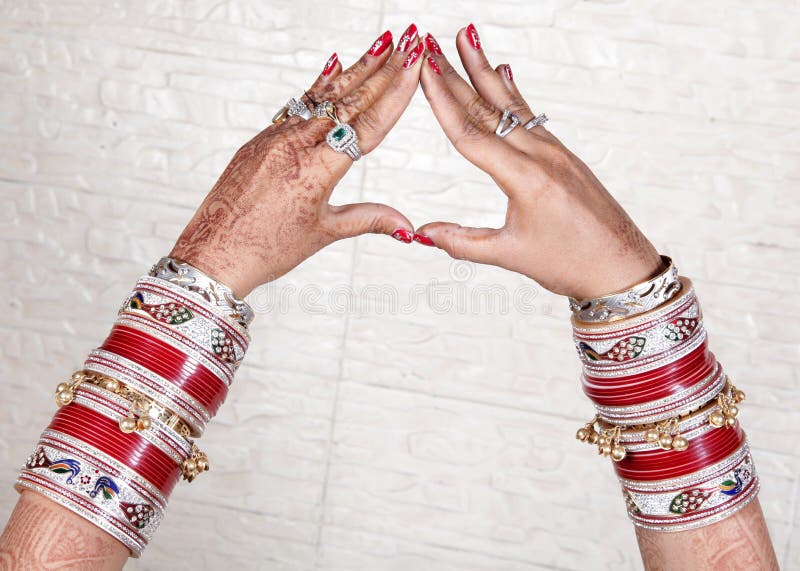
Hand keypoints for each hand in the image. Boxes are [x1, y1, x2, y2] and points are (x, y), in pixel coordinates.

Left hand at [171, 25, 426, 296]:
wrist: (215, 253)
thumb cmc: (265, 248)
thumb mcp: (323, 233)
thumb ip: (368, 219)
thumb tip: (406, 227)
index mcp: (314, 173)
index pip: (365, 126)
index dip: (394, 93)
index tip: (412, 64)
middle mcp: (293, 148)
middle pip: (347, 101)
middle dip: (382, 69)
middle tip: (407, 41)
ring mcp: (274, 139)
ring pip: (322, 98)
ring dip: (355, 70)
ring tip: (380, 45)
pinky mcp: (260, 140)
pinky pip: (296, 106)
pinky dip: (318, 86)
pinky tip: (334, 65)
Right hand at [416, 26, 662, 298]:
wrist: (622, 266)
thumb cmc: (573, 263)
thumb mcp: (512, 255)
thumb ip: (463, 242)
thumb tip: (422, 233)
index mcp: (526, 179)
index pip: (471, 133)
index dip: (442, 99)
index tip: (424, 68)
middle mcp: (541, 156)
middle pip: (487, 108)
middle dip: (456, 72)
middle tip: (432, 43)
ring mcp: (555, 151)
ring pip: (510, 105)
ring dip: (485, 70)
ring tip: (468, 38)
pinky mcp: (563, 155)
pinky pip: (531, 117)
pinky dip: (512, 94)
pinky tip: (506, 74)